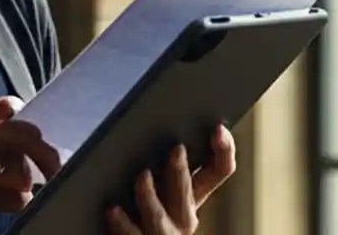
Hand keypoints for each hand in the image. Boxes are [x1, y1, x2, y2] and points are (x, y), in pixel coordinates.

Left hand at [105, 124, 236, 234]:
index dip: (224, 149)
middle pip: (187, 192)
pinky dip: (122, 222)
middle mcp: (182, 215)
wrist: (129, 231)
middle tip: (176, 149)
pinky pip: (131, 234)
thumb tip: (149, 115)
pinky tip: (113, 208)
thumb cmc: (139, 199)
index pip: (219, 169)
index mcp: (193, 193)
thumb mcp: (156, 176)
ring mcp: (162, 233)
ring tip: (141, 176)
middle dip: (182, 171)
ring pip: (159, 216)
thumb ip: (157, 155)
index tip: (218, 128)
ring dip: (150, 195)